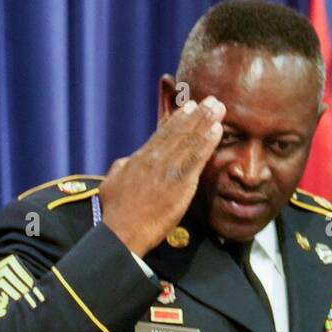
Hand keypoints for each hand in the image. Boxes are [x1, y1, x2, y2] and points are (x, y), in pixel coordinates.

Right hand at [99, 97, 224, 256]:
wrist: (122, 231)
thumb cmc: (116, 212)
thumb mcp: (113, 181)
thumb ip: (125, 166)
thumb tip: (131, 159)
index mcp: (140, 158)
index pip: (163, 133)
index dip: (179, 119)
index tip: (190, 106)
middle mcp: (156, 159)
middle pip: (179, 132)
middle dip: (197, 114)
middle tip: (212, 100)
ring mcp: (168, 170)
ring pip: (190, 141)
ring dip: (206, 122)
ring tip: (219, 108)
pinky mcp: (180, 185)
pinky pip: (197, 159)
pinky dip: (207, 143)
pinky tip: (217, 131)